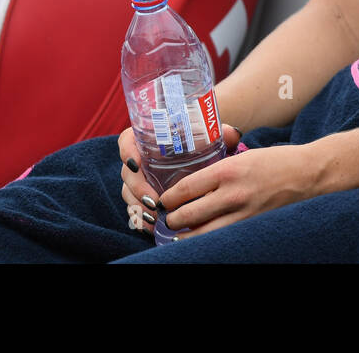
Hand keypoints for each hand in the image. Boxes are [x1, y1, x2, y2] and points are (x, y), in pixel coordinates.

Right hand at [119, 124, 242, 233]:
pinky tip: (152, 227)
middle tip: (153, 201)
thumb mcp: (208, 133)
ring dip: (138, 206)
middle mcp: (138, 157)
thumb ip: (218, 131)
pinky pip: (135, 206)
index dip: (127, 152)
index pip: (127, 141)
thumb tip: (232, 133)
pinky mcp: (143, 194)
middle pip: (127, 172)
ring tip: (154, 218)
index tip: (136, 164)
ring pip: (129, 192)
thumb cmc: (200, 138)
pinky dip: (141, 217)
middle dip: (137, 188)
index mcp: (146, 136)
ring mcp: (139, 177)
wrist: (199, 149)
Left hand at [159, 142, 322, 238]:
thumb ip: (218, 168)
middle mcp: (233, 193)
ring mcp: (243, 213)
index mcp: (228, 169)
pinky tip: (202, 240)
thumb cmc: (275, 161)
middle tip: (167, 219)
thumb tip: (193, 180)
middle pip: (188, 214)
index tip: (164, 201)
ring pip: (203, 233)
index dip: (169, 199)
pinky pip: (223, 238)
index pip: (186, 188)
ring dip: (186, 236)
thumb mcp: (243, 155)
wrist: (308, 173)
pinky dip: (209, 240)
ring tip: (179, 235)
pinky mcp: (253, 227)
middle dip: (172, 220)